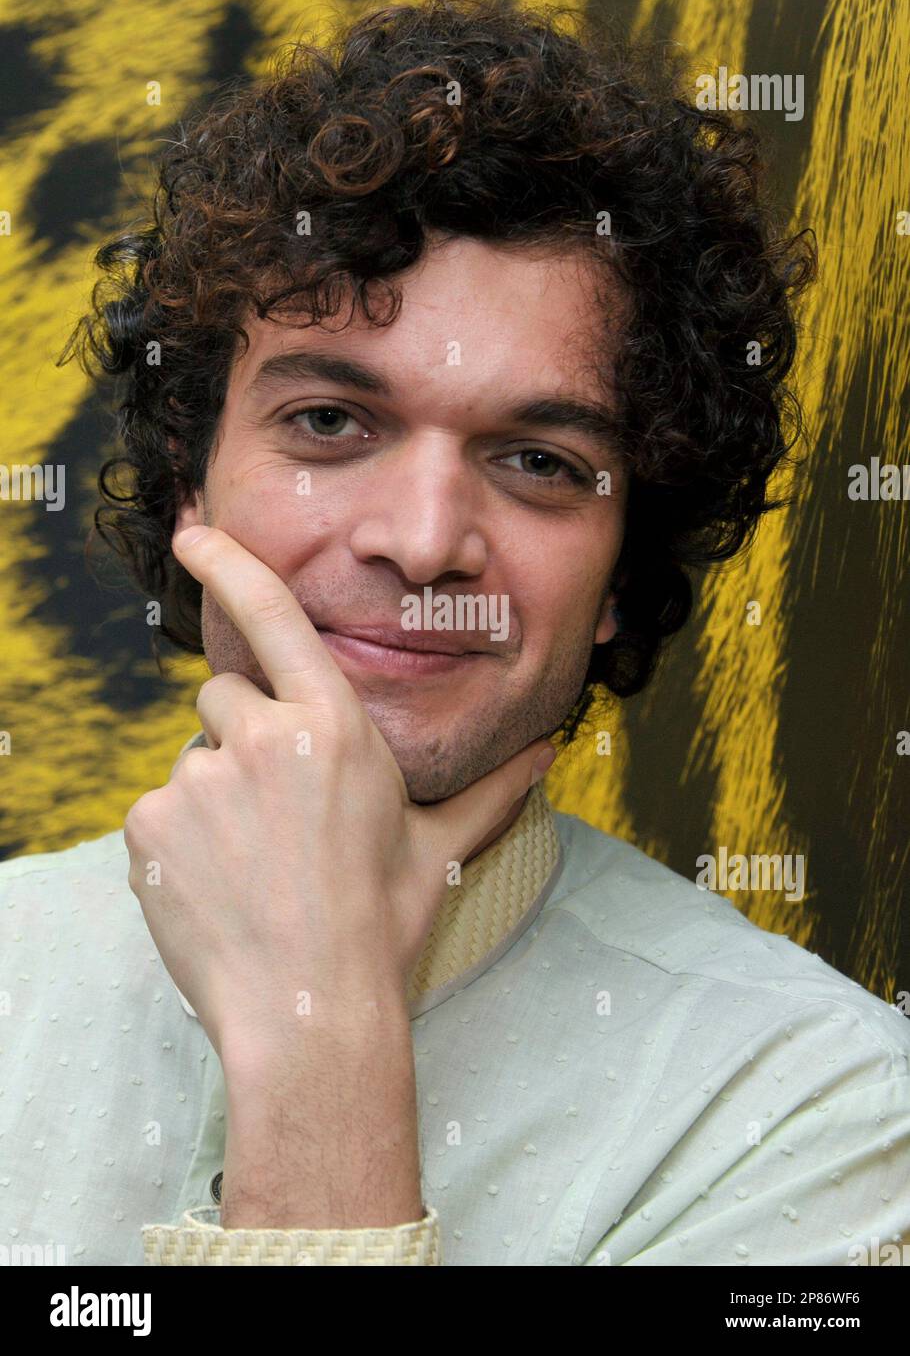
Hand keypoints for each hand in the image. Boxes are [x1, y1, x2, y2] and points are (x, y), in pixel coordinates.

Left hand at [124, 524, 555, 1071]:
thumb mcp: (437, 849)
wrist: (311, 1014)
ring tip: (253, 864)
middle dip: (244, 739)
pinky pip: (158, 811)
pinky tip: (217, 886)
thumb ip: (492, 788)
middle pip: (226, 698)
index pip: (274, 619)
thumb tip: (548, 750)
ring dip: (215, 796)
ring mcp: (199, 781)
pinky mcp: (151, 827)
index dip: (230, 566)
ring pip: (194, 760)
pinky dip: (179, 842)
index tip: (194, 534)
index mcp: (334, 728)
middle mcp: (262, 738)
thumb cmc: (380, 927)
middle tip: (277, 816)